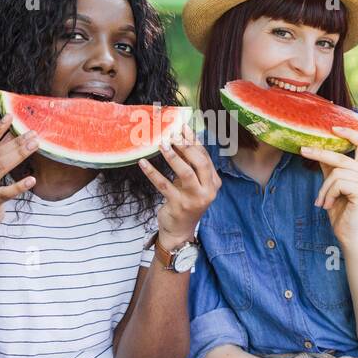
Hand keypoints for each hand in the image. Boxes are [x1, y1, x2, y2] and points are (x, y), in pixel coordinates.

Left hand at [138, 124, 218, 248]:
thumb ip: (188, 163)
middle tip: (172, 133)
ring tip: (161, 143)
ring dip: (173, 156)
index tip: (182, 127)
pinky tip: (143, 163)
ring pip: (185, 173)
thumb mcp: (191, 183)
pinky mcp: (178, 205)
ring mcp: (194, 199)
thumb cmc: (186, 201)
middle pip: (199, 163)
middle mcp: (208, 191)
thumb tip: (178, 138)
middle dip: (186, 145)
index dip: (194, 141)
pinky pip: (164, 185)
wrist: (180, 230)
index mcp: (214, 182)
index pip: (205, 157)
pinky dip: (152, 173)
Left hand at [298, 125, 357, 244]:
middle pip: (342, 157)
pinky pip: (338, 184)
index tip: (333, 128)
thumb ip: (330, 168)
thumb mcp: (332, 185)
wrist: (348, 233)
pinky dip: (328, 194)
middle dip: (320, 153)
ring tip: (322, 201)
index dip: (349, 132)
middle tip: (303, 150)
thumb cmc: (341, 210)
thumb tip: (318, 149)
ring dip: (324, 188)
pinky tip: (329, 205)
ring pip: (337, 173)